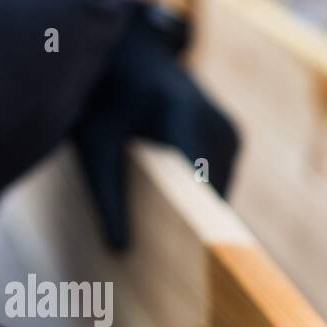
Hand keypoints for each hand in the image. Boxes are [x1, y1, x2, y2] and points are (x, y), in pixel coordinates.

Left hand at [74, 1, 239, 247]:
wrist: (127, 56)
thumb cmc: (102, 96)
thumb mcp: (93, 144)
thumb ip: (106, 196)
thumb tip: (118, 251)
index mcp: (185, 117)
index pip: (202, 189)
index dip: (199, 231)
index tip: (193, 269)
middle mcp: (219, 126)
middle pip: (213, 197)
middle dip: (192, 227)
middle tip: (169, 267)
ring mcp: (231, 133)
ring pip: (220, 195)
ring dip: (197, 213)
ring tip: (171, 236)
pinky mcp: (233, 139)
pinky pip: (220, 183)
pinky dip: (199, 197)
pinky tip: (175, 202)